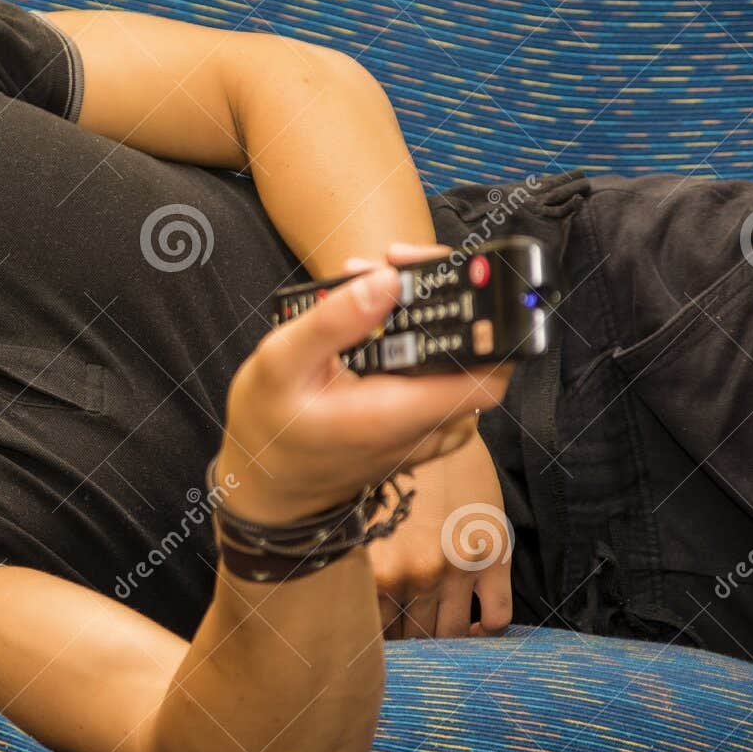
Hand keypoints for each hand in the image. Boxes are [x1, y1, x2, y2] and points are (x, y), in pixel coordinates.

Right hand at [215, 262, 512, 527]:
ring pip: (462, 367)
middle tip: (393, 267)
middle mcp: (424, 429)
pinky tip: (383, 323)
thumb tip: (387, 280)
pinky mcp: (418, 431)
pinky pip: (442, 381)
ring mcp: (425, 434)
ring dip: (434, 320)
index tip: (444, 275)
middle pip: (478, 359)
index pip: (487, 373)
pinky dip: (424, 346)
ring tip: (377, 288)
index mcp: (397, 415)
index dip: (486, 319)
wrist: (265, 483)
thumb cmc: (266, 427)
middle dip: (448, 301)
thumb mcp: (279, 363)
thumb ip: (334, 322)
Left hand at [369, 435, 513, 638]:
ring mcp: (457, 571)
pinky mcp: (495, 559)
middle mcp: (414, 575)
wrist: (439, 422)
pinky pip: (497, 618)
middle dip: (408, 641)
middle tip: (408, 638)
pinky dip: (485, 631)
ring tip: (438, 632)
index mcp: (374, 568)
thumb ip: (367, 571)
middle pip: (411, 637)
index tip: (375, 644)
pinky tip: (475, 625)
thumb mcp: (366, 524)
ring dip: (444, 639)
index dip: (375, 641)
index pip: (373, 632)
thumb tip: (357, 616)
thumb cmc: (394, 472)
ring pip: (450, 635)